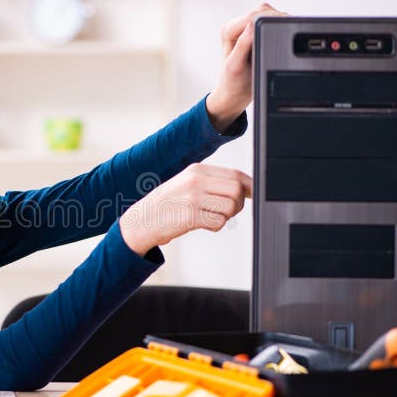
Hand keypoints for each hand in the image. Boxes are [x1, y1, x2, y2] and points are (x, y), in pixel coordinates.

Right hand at [119, 164, 252, 255]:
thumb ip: (212, 182)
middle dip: (238, 204)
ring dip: (226, 216)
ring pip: (231, 206)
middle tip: (227, 211)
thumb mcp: (187, 183)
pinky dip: (215, 226)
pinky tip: (202, 224)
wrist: (142, 220)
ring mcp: (193, 197)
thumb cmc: (167, 204)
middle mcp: (196, 181)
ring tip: (211, 217)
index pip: (235, 174)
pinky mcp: (191, 215)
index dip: (249, 186)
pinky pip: (219, 222)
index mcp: (197, 170)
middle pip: (236, 190)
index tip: (254, 194)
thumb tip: (245, 188)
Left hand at [206, 2, 287, 131]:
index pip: (252, 15)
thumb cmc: (233, 83)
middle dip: (277, 18)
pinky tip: (282, 35)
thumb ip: (243, 45)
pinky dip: (279, 25)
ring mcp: (246, 29)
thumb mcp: (236, 66)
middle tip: (288, 32)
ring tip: (284, 36)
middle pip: (262, 11)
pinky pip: (271, 21)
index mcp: (229, 31)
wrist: (235, 94)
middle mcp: (236, 27)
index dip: (271, 17)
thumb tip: (252, 26)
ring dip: (279, 21)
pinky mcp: (255, 33)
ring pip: (268, 13)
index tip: (286, 23)